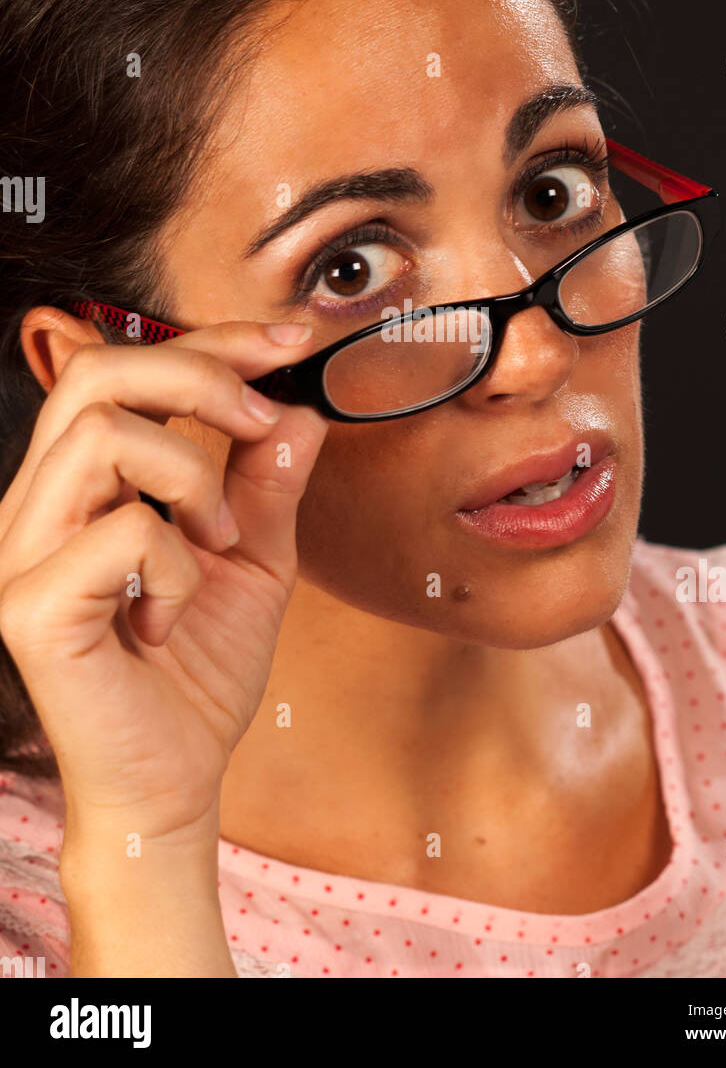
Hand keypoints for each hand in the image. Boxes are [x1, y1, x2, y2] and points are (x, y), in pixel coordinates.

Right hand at [0, 321, 325, 847]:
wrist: (170, 783)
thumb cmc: (198, 671)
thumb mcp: (252, 560)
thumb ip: (267, 482)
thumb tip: (300, 406)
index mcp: (77, 485)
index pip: (121, 368)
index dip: (209, 340)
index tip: (291, 345)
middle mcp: (34, 506)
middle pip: (94, 372)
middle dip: (200, 373)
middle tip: (262, 419)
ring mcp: (21, 554)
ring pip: (101, 434)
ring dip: (191, 474)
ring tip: (218, 538)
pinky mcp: (31, 607)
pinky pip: (121, 532)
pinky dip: (176, 564)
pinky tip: (171, 614)